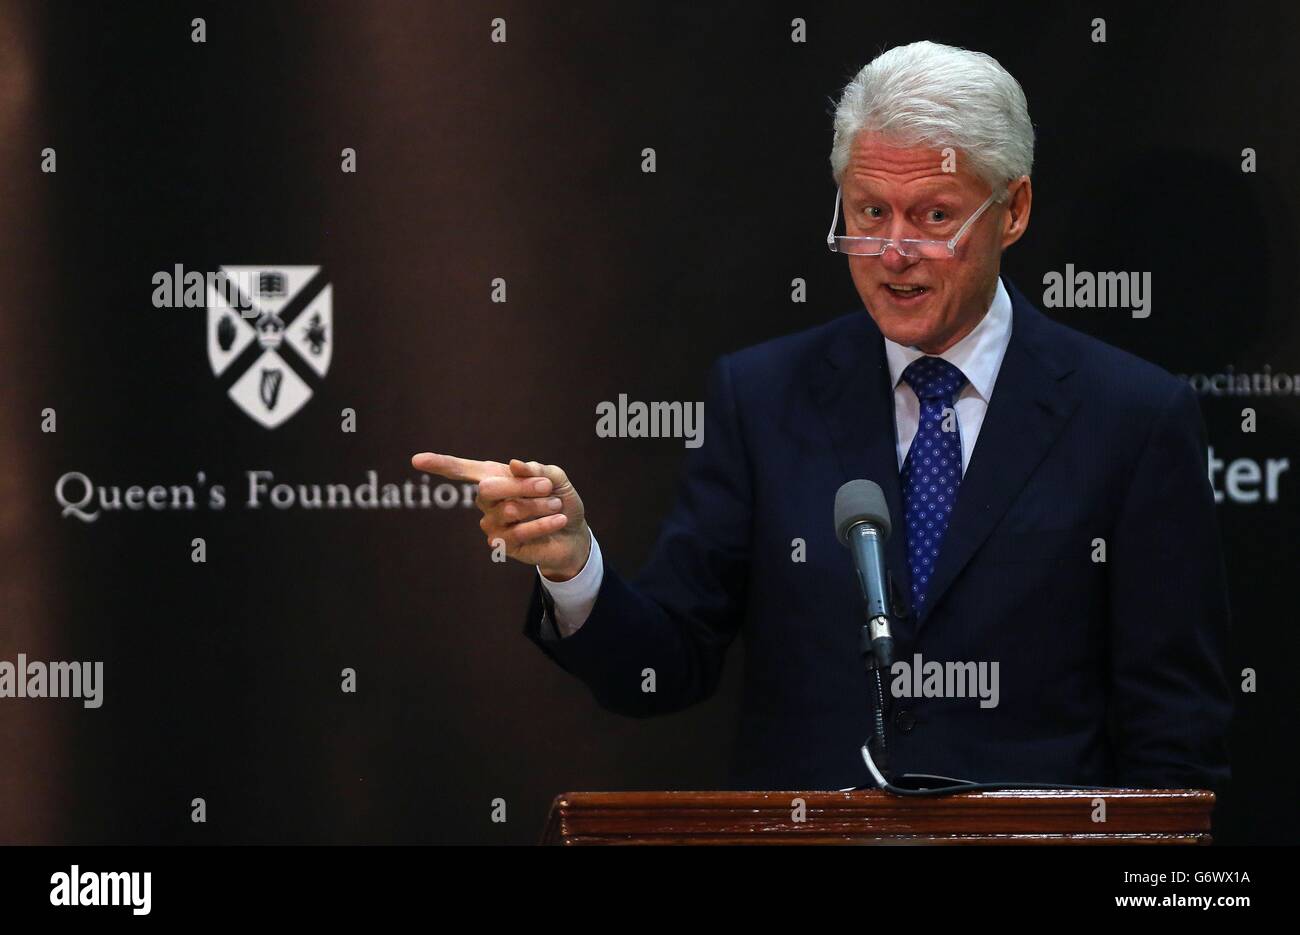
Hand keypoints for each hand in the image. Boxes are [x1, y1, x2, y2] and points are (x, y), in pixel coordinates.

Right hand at [410, 453, 590, 580]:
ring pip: (508, 510)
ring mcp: (491, 522)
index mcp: (494, 477)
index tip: (416, 460)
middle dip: (520, 486)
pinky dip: (543, 523)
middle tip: (546, 486)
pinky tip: (557, 520)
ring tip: (554, 505)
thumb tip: (513, 464)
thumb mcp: (554, 478)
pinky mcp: (500, 544)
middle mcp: (486, 500)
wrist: (572, 533)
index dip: (440, 464)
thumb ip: (535, 470)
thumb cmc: (558, 500)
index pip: (461, 470)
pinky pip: (518, 531)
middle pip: (487, 488)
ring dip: (538, 506)